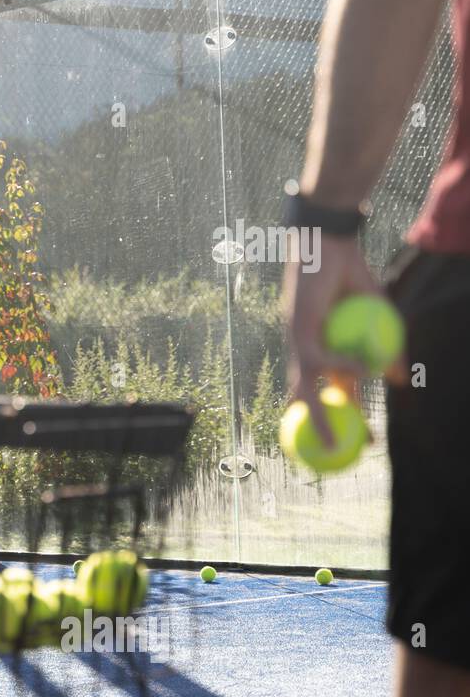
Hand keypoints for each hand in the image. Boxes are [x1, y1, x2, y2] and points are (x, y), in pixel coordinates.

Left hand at [282, 229, 389, 446]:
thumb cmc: (351, 274)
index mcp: (325, 350)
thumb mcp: (379, 315)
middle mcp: (307, 351)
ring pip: (306, 386)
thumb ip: (388, 347)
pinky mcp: (297, 330)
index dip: (344, 416)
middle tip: (343, 452)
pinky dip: (344, 364)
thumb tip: (398, 380)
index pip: (333, 391)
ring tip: (335, 439)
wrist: (329, 244)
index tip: (357, 439)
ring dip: (319, 415)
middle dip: (325, 427)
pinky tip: (364, 369)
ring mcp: (298, 343)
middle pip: (313, 398)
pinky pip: (321, 357)